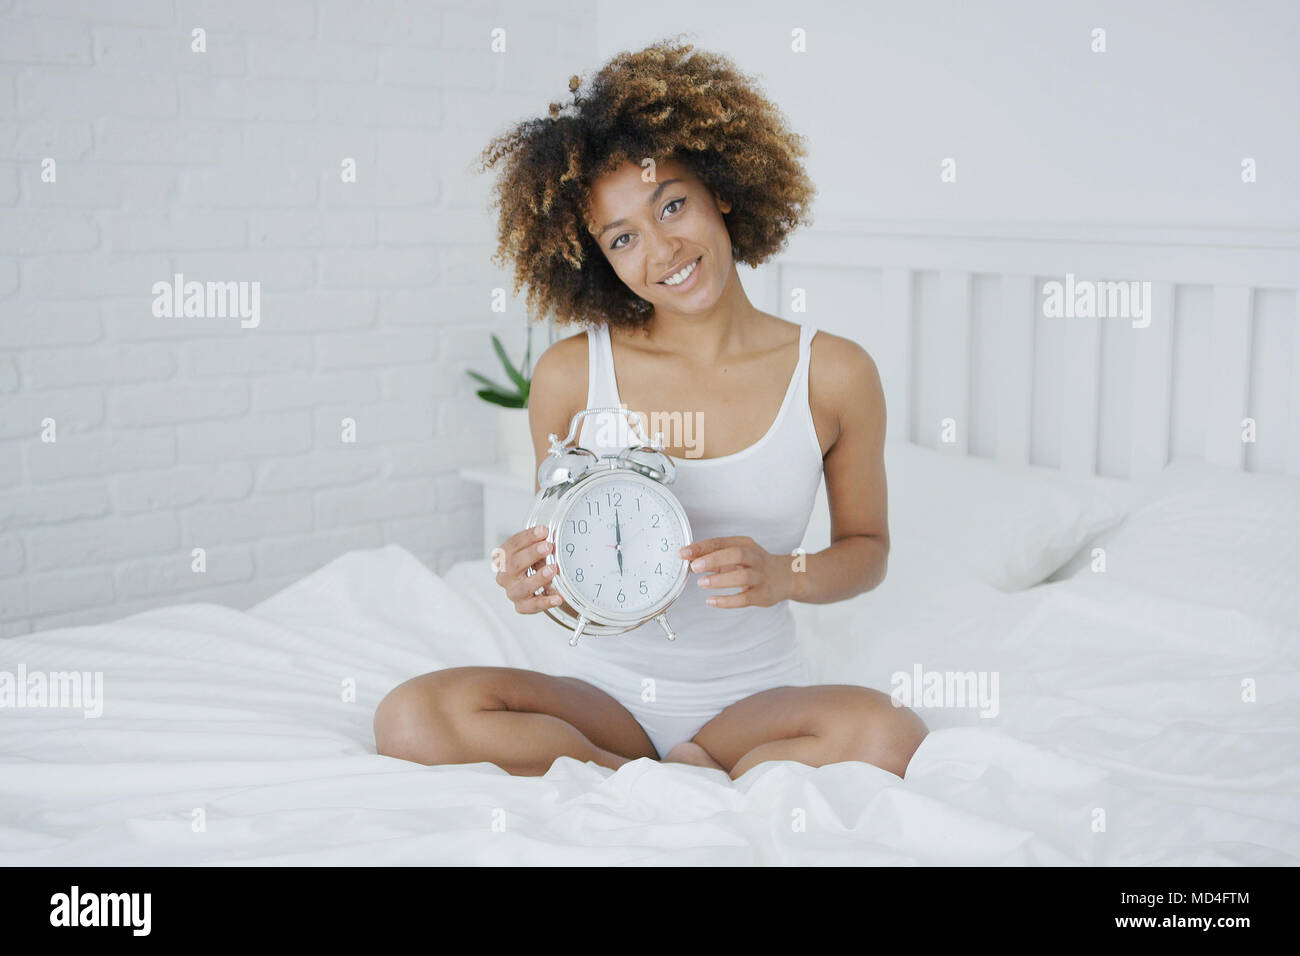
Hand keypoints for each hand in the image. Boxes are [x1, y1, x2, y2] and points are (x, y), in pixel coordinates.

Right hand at [492, 525, 565, 614]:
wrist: (537, 589)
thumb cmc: (534, 566)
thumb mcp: (536, 553)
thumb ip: (541, 545)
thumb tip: (553, 536)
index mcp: (503, 558)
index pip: (513, 545)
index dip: (528, 537)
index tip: (543, 530)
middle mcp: (505, 576)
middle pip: (515, 564)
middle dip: (532, 554)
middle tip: (548, 546)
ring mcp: (513, 592)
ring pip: (523, 586)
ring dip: (539, 577)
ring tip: (552, 569)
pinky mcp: (522, 607)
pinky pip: (533, 606)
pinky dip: (546, 602)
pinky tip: (557, 597)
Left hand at [678, 535, 793, 608]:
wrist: (786, 577)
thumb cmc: (755, 565)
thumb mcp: (737, 555)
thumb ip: (714, 556)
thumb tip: (688, 558)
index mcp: (745, 544)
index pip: (721, 542)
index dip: (701, 547)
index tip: (684, 553)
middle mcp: (755, 558)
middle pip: (735, 554)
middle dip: (713, 559)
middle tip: (694, 567)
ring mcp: (760, 576)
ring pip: (741, 576)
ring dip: (720, 580)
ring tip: (702, 583)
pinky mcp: (763, 594)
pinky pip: (745, 598)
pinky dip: (727, 601)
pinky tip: (712, 601)